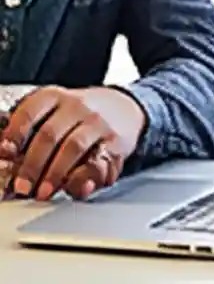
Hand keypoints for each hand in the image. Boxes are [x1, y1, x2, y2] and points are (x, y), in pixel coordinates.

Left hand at [0, 87, 144, 200]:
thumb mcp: (54, 111)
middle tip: (23, 186)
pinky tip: (76, 187)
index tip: (5, 152)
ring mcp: (98, 122)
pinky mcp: (116, 140)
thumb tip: (6, 153)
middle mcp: (77, 106)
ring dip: (55, 173)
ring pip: (73, 147)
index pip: (30, 111)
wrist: (125, 107)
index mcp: (55, 97)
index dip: (15, 132)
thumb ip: (29, 130)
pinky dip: (85, 177)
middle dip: (33, 165)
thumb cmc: (79, 115)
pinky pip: (99, 160)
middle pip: (49, 134)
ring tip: (44, 192)